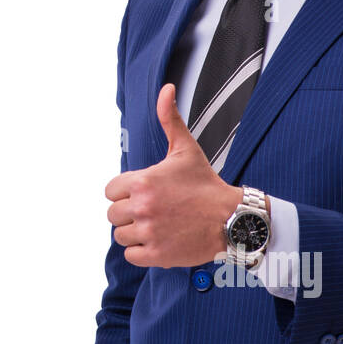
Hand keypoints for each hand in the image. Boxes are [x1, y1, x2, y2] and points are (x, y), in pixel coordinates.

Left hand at [105, 83, 242, 267]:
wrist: (231, 218)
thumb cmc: (206, 184)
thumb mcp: (185, 149)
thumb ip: (169, 118)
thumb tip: (166, 89)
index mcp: (143, 182)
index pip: (111, 191)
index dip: (125, 192)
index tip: (144, 193)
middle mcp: (142, 207)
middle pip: (113, 214)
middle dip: (128, 213)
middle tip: (152, 210)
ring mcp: (149, 232)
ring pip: (120, 235)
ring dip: (134, 232)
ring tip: (156, 225)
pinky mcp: (157, 254)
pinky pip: (131, 255)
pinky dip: (141, 251)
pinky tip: (158, 240)